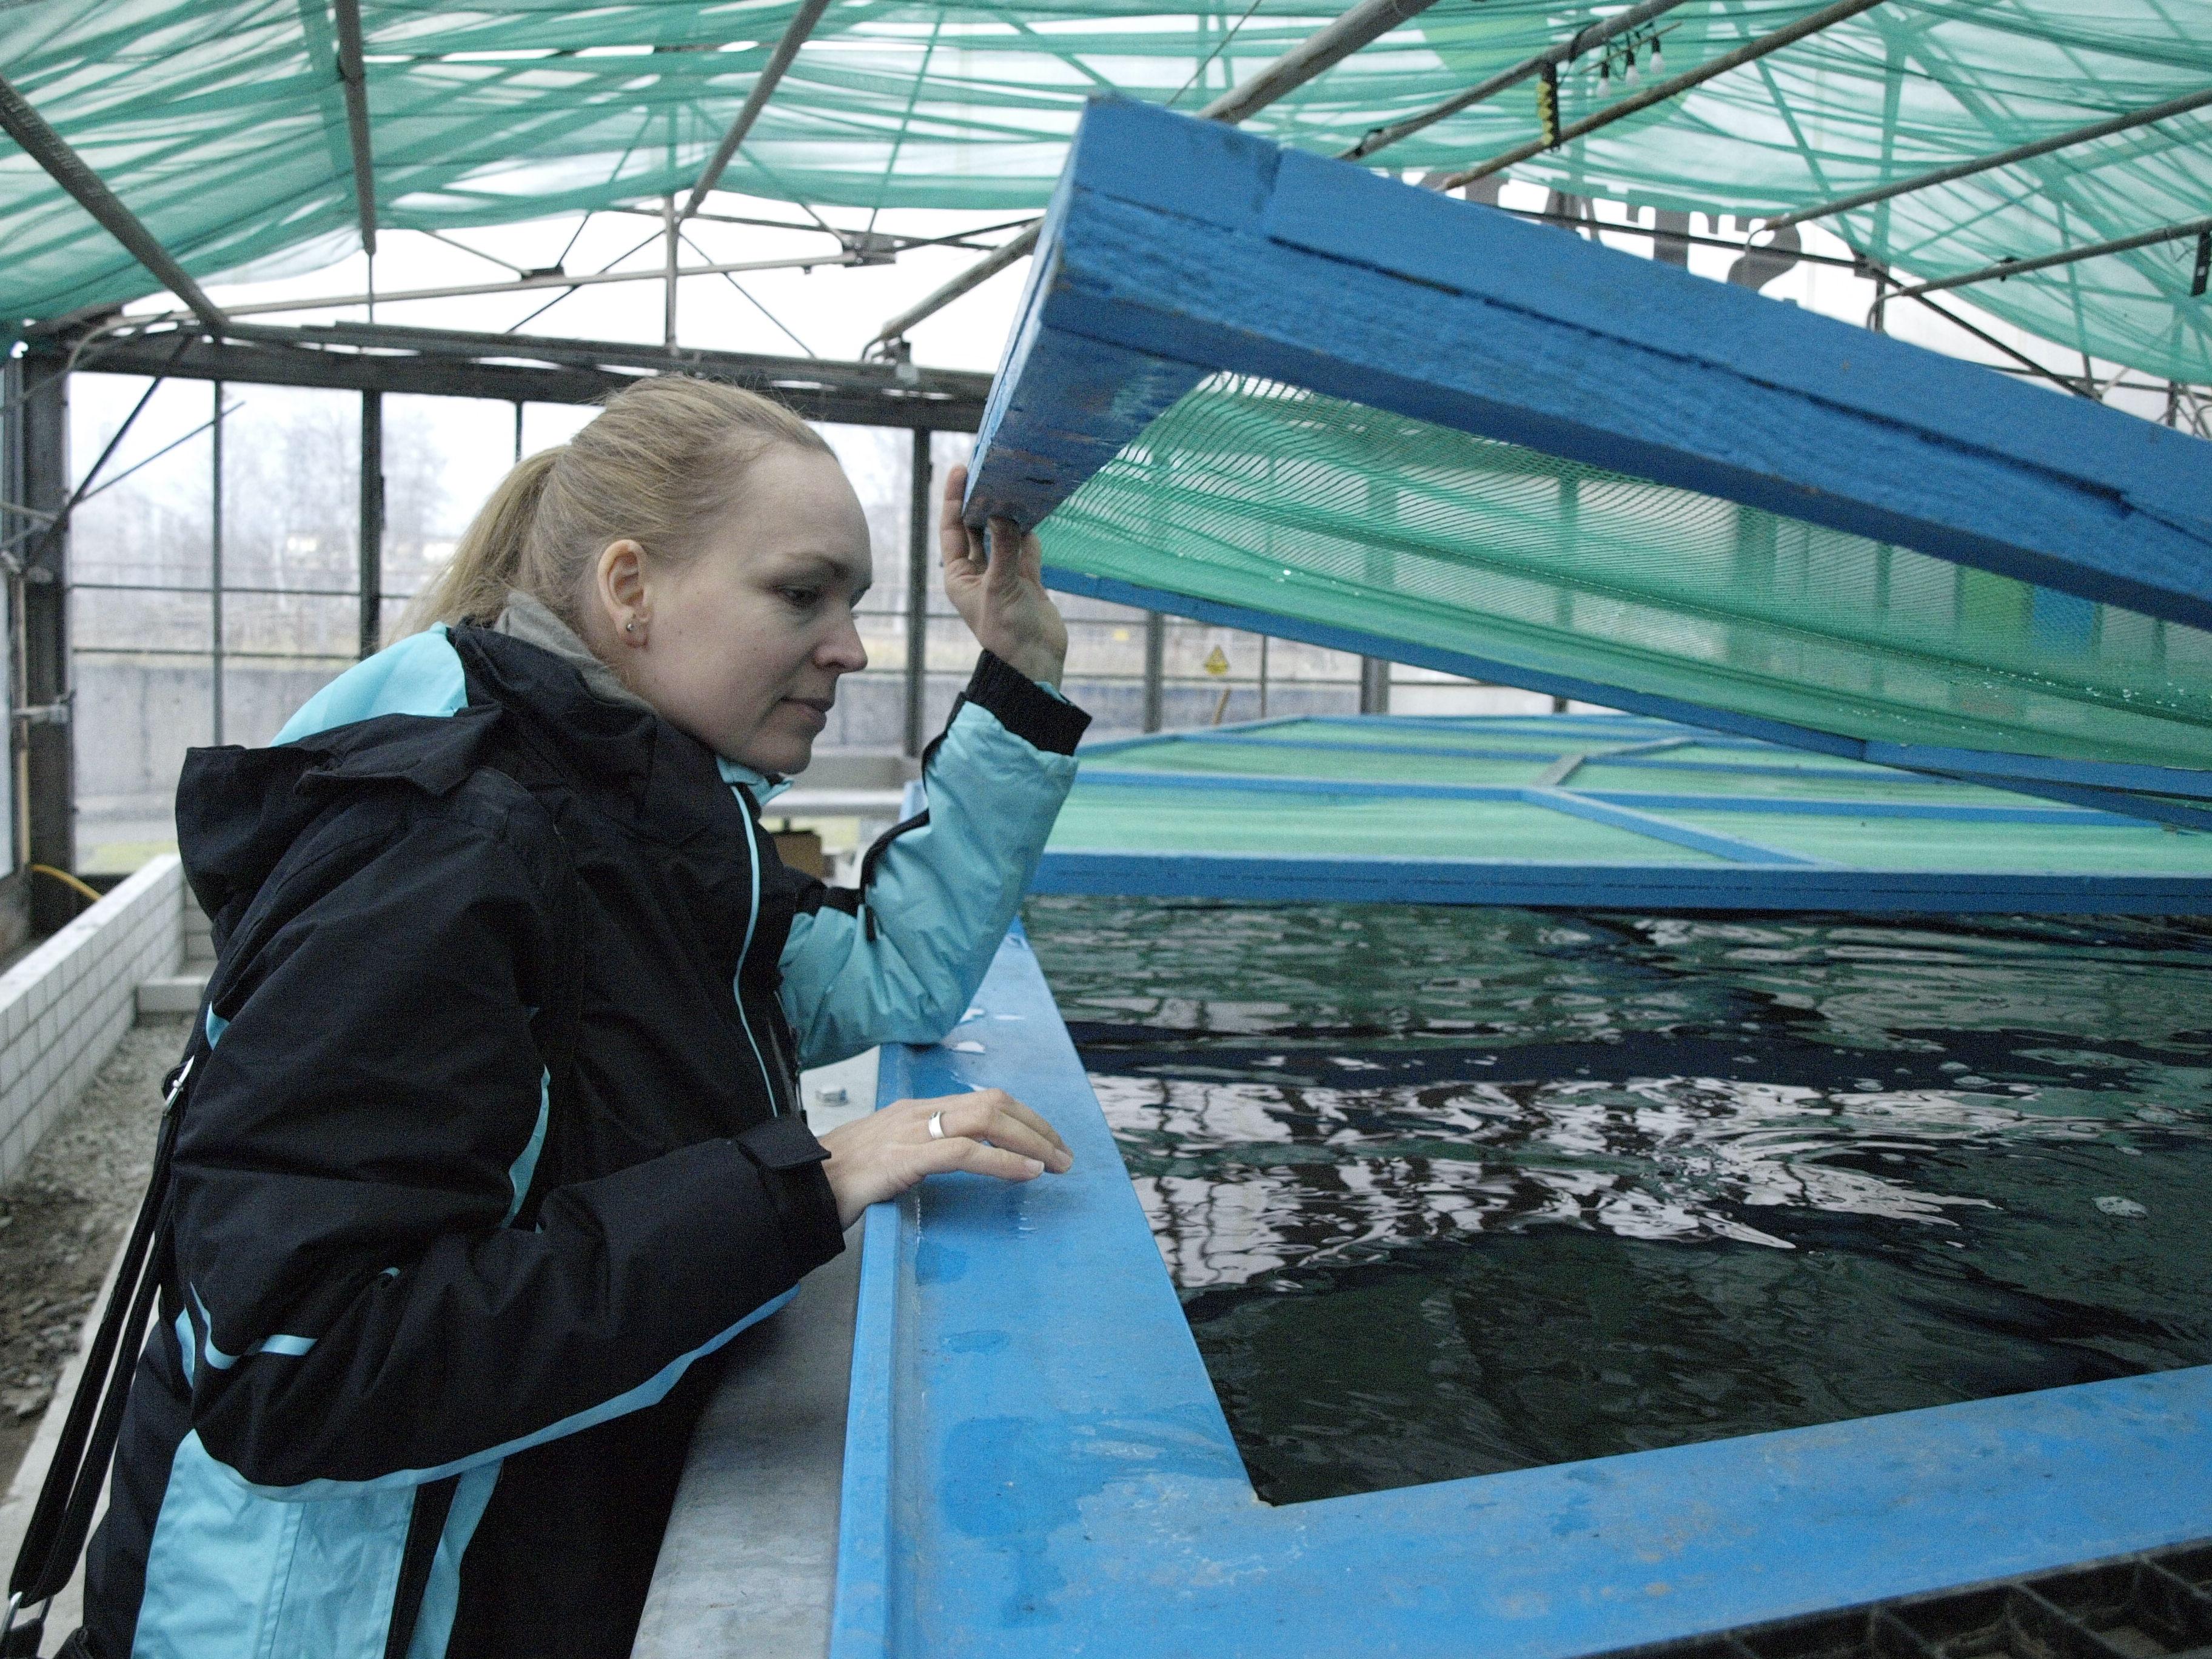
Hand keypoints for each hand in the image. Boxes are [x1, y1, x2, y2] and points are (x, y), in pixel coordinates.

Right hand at [818, 1088, 1073, 1228]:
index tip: (1048, 1143)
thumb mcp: (889, 1156)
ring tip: (1055, 1164)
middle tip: (1065, 1155)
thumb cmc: (838, 1179)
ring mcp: (909, 1133)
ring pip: (985, 1119)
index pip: (983, 1101)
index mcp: (916, 1110)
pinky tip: (1026, 1173)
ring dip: (1030, 1141)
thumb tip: (960, 1161)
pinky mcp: (902, 1159)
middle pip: (993, 1104)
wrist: (794, 1188)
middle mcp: (916, 1112)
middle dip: (1036, 1127)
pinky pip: (963, 1152)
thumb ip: (922, 1153)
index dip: (1024, 1118)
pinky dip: (1002, 1161)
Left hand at [940, 461, 1067, 687]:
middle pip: (977, 526)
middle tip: (991, 469)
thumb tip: (1004, 512)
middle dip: (983, 500)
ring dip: (1009, 513)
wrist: (1034, 664)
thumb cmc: (1006, 632)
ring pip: (1004, 534)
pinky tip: (1035, 511)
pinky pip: (1027, 548)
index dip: (954, 498)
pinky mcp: (1027, 580)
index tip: (961, 470)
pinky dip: (1031, 532)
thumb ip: (1003, 548)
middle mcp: (978, 571)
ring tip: (1014, 483)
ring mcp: (1004, 574)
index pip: (952, 528)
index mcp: (958, 575)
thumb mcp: (1000, 587)